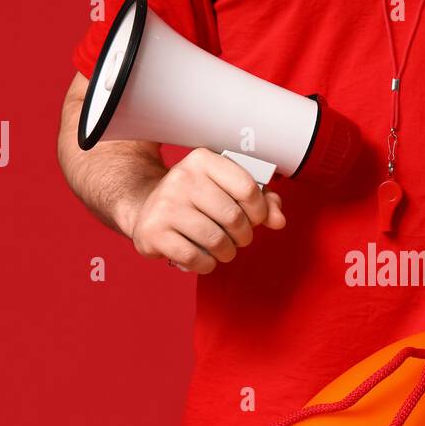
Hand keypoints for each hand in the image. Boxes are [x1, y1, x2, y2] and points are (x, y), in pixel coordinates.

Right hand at [123, 148, 285, 273]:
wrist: (146, 206)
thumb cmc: (195, 199)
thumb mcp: (225, 188)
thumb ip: (260, 200)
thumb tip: (278, 220)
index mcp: (203, 160)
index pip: (248, 188)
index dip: (260, 211)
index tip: (256, 218)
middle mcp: (182, 178)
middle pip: (234, 217)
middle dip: (244, 235)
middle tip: (239, 238)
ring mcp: (165, 205)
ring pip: (216, 240)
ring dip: (227, 253)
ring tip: (224, 250)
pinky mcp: (154, 231)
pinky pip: (194, 258)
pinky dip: (207, 265)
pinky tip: (205, 259)